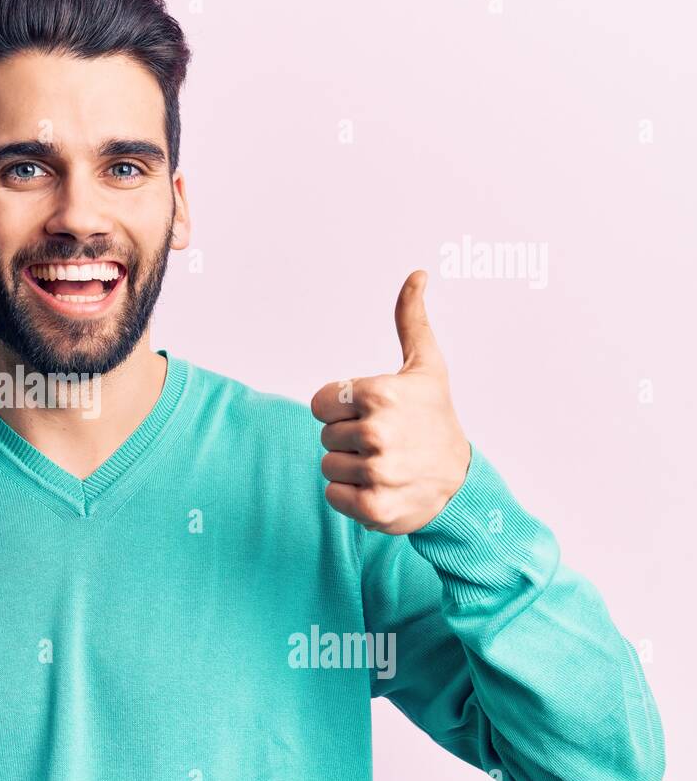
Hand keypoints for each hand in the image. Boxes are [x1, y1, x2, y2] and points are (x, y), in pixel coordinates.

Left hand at [309, 270, 471, 534]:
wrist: (461, 482)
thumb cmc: (435, 417)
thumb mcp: (426, 366)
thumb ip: (411, 320)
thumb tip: (417, 273)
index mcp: (380, 394)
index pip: (319, 403)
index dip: (340, 409)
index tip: (372, 413)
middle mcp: (379, 433)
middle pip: (324, 435)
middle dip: (348, 438)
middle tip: (385, 441)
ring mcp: (377, 472)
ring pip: (327, 465)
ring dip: (349, 467)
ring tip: (383, 464)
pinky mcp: (373, 507)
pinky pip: (332, 495)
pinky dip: (350, 496)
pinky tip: (380, 488)